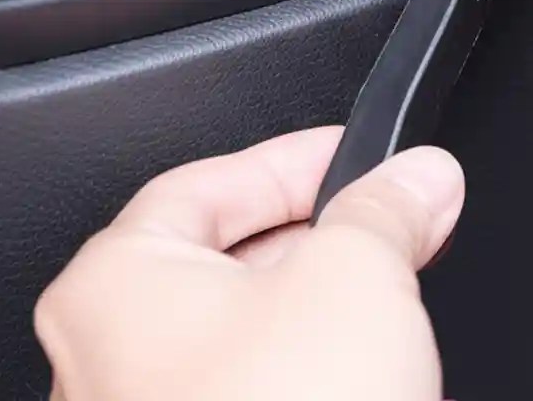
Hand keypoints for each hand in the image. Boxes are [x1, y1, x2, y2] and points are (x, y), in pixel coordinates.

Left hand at [34, 127, 463, 400]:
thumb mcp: (355, 276)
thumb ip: (386, 208)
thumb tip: (419, 178)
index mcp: (117, 285)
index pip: (210, 181)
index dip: (299, 159)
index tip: (364, 156)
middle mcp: (114, 356)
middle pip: (231, 259)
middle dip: (327, 237)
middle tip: (398, 222)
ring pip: (252, 334)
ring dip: (328, 308)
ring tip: (396, 300)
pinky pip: (263, 391)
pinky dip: (319, 370)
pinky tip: (374, 376)